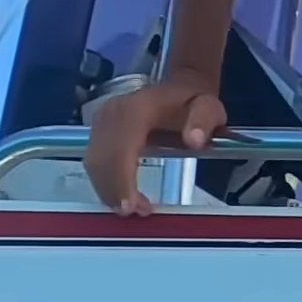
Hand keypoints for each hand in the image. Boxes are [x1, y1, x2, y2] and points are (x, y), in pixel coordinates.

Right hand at [83, 74, 224, 214]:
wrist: (177, 89)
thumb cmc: (192, 103)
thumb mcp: (208, 107)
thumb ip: (204, 121)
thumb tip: (194, 140)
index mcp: (137, 108)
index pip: (121, 144)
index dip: (121, 177)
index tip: (131, 205)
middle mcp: (112, 112)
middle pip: (101, 157)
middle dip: (113, 190)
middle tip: (134, 212)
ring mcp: (101, 121)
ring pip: (94, 162)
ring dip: (108, 190)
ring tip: (134, 208)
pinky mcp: (97, 131)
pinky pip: (95, 162)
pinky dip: (105, 183)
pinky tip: (124, 198)